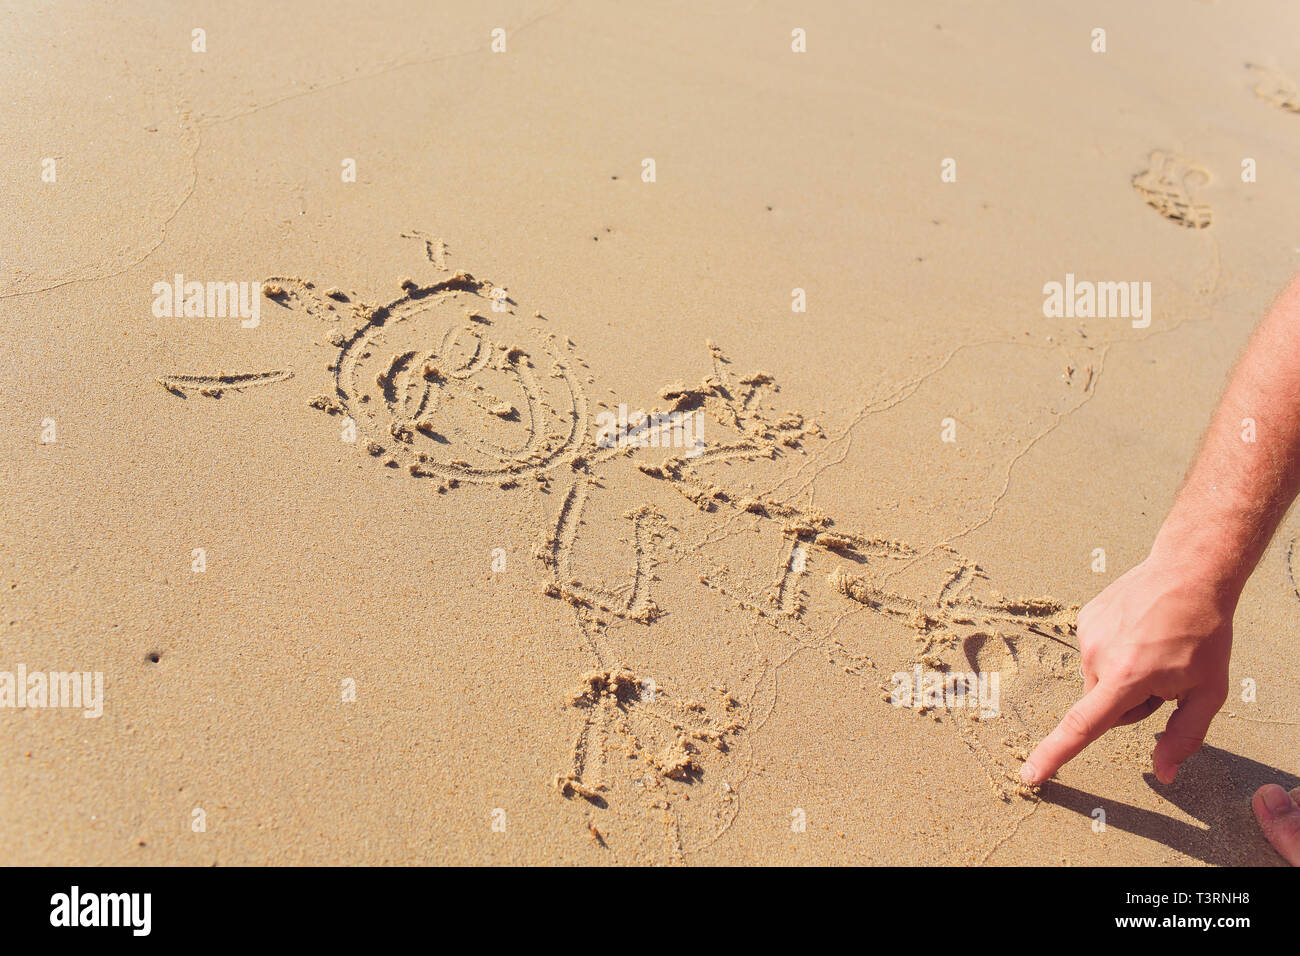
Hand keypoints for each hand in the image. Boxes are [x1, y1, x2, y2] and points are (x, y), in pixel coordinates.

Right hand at [1021, 550, 1234, 785]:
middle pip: (1103, 705)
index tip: (1029, 775)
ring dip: (1123, 675)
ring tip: (1154, 647)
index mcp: (1127, 677)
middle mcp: (1099, 656)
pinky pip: (1097, 653)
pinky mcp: (1086, 618)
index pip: (1083, 726)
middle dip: (1130, 703)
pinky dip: (1117, 651)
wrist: (1188, 572)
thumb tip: (1163, 773)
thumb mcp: (1208, 691)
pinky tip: (1140, 631)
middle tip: (1164, 676)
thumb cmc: (1204, 633)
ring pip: (1099, 679)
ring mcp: (1088, 634)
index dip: (1054, 754)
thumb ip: (1184, 737)